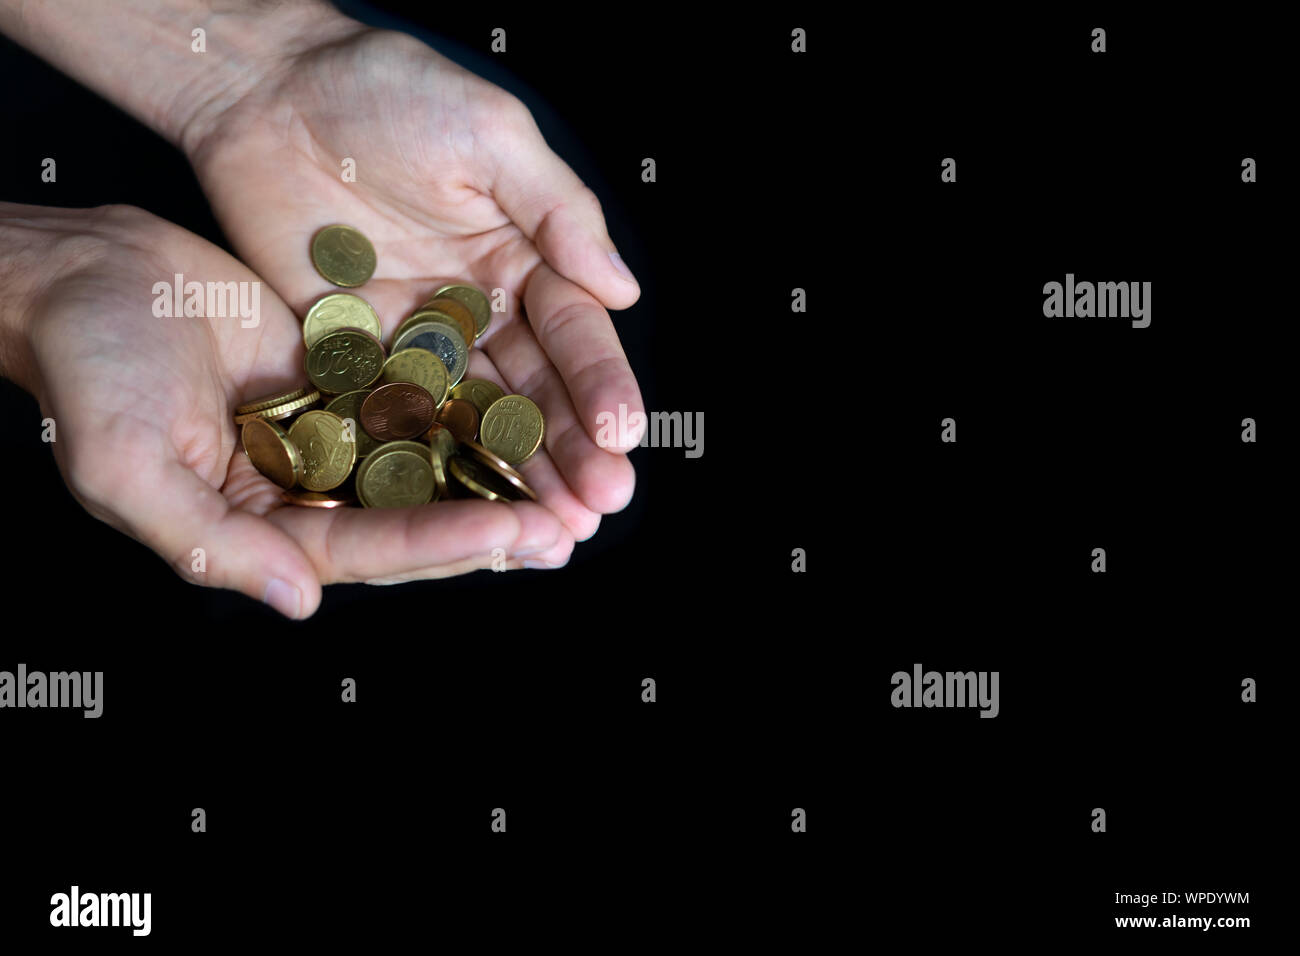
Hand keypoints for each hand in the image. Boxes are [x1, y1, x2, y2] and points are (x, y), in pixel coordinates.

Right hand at [1, 203, 570, 617]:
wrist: (89, 276)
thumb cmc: (88, 372)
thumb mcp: (128, 468)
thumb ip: (209, 544)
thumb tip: (299, 603)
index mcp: (257, 530)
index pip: (361, 548)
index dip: (436, 542)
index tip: (511, 532)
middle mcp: (302, 493)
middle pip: (410, 518)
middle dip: (487, 524)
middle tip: (567, 526)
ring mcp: (329, 437)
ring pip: (424, 468)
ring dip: (492, 479)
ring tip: (567, 487)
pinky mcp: (346, 383)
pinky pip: (414, 404)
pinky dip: (464, 414)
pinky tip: (522, 417)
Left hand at [179, 12, 645, 541]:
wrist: (268, 92)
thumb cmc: (389, 93)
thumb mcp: (489, 137)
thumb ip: (557, 213)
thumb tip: (623, 290)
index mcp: (526, 258)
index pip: (574, 334)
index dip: (600, 386)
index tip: (622, 436)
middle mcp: (482, 309)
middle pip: (534, 393)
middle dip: (570, 450)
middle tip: (598, 507)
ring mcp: (420, 340)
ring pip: (475, 419)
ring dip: (515, 474)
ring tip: (551, 529)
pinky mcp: (358, 358)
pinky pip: (398, 417)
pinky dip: (429, 463)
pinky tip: (460, 507)